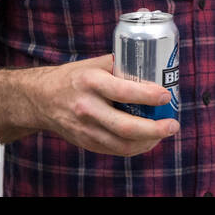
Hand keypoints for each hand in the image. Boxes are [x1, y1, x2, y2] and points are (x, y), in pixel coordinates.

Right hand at [24, 53, 178, 156]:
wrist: (41, 98)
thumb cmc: (74, 77)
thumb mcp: (95, 64)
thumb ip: (121, 65)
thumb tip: (155, 67)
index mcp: (90, 82)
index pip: (124, 92)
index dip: (148, 96)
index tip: (166, 96)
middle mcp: (87, 107)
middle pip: (125, 125)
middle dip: (154, 129)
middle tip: (172, 124)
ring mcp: (85, 128)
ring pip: (121, 144)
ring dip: (148, 141)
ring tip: (164, 133)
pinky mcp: (85, 142)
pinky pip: (115, 150)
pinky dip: (135, 147)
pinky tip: (148, 140)